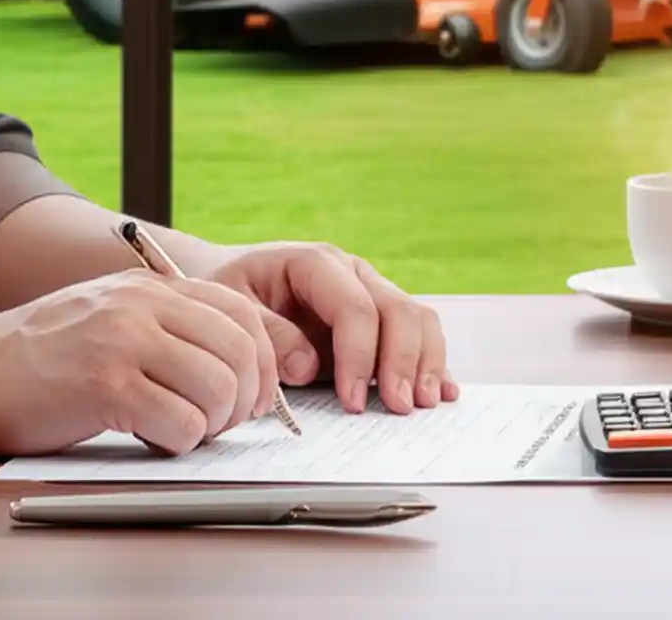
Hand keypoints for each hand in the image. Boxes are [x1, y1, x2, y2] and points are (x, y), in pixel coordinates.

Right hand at [0, 269, 279, 455]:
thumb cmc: (47, 355)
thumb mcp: (115, 314)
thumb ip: (172, 325)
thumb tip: (245, 365)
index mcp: (154, 287)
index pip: (245, 315)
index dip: (264, 362)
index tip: (255, 394)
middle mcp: (143, 306)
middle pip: (241, 353)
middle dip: (247, 399)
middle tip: (225, 422)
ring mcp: (124, 342)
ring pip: (219, 389)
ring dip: (214, 424)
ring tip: (187, 430)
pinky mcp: (104, 386)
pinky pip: (182, 423)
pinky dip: (181, 442)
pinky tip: (155, 439)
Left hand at [202, 242, 458, 414]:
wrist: (232, 284)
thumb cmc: (229, 296)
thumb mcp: (232, 309)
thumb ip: (268, 334)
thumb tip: (308, 367)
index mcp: (316, 263)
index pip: (355, 308)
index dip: (359, 356)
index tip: (350, 402)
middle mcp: (353, 273)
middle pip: (398, 311)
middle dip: (403, 362)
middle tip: (399, 407)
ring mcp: (372, 293)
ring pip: (418, 319)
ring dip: (426, 362)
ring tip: (423, 404)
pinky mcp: (380, 320)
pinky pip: (419, 334)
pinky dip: (433, 363)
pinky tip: (442, 390)